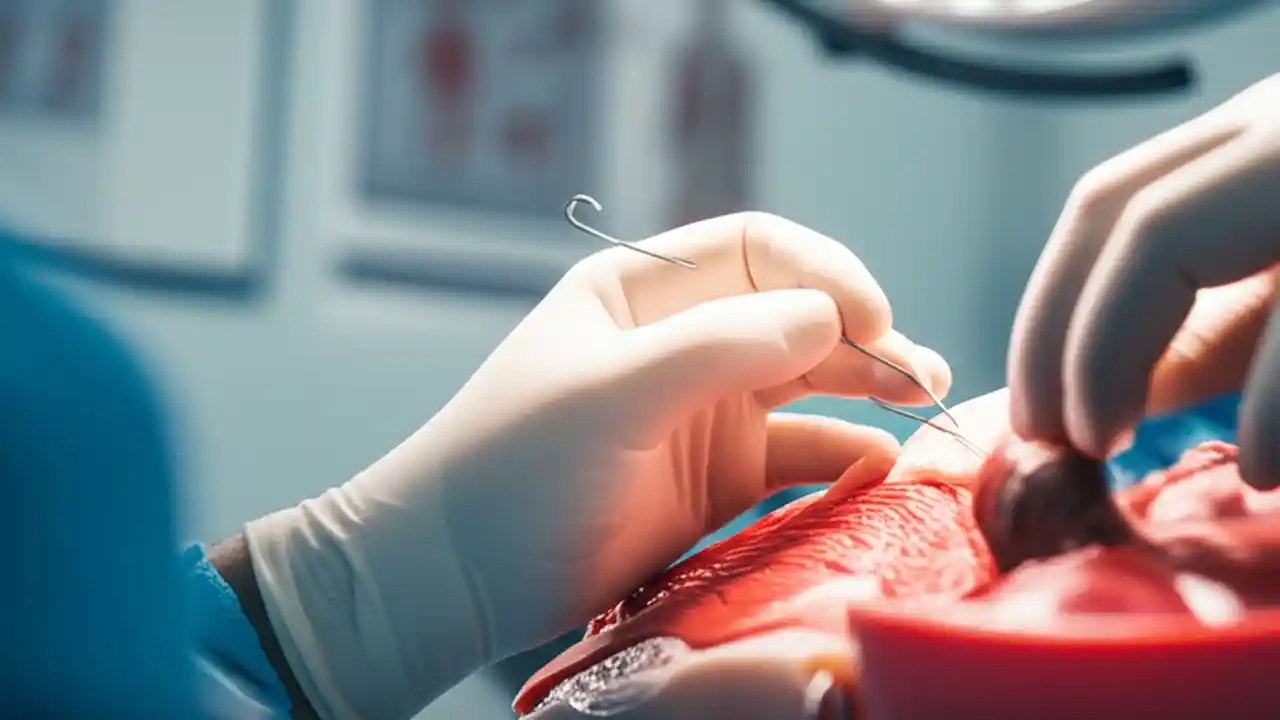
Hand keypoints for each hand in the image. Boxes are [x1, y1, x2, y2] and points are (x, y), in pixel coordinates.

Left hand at [245, 212, 949, 718]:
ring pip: (809, 382)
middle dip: (862, 336)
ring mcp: (702, 410)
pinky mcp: (717, 478)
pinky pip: (798, 453)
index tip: (870, 317)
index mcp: (643, 291)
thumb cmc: (512, 469)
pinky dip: (843, 455)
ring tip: (924, 405)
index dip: (824, 272)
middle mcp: (681, 341)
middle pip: (797, 314)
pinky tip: (879, 464)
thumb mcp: (612, 394)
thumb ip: (721, 347)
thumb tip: (831, 316)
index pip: (759, 250)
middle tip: (919, 375)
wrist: (456, 576)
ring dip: (868, 389)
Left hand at [1008, 72, 1279, 487]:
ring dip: (1132, 352)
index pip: (1107, 207)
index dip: (1049, 314)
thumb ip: (1211, 336)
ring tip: (1125, 450)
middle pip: (1130, 216)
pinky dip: (1277, 398)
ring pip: (1186, 237)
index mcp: (1259, 145)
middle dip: (1073, 338)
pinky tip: (1270, 466)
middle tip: (1064, 442)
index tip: (1036, 418)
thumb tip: (1106, 396)